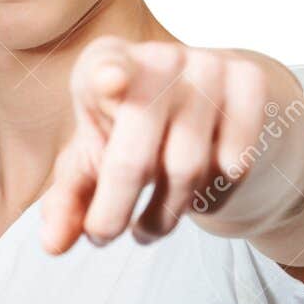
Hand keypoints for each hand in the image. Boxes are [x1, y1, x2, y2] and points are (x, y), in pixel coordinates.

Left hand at [38, 38, 303, 255]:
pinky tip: (198, 199)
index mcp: (102, 65)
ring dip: (163, 215)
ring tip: (148, 227)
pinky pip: (236, 165)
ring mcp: (207, 65)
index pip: (103, 69)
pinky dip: (214, 198)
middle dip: (113, 208)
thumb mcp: (91, 164)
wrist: (208, 103)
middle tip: (103, 238)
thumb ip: (67, 201)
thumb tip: (53, 246)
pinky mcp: (250, 80)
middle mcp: (157, 57)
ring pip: (187, 169)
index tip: (109, 83)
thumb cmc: (129, 136)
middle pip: (136, 154)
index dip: (107, 77)